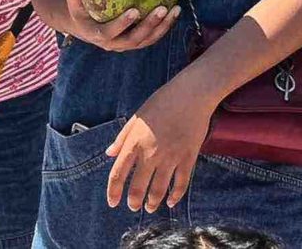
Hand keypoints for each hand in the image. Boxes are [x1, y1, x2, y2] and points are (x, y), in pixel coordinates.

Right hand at [59, 0, 177, 50]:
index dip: (122, 24)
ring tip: (175, 9)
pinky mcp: (136, 42)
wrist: (87, 28)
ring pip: (147, 40)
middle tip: (161, 9)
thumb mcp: (74, 3)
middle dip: (149, 25)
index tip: (135, 11)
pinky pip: (153, 37)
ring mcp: (126, 45)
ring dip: (162, 26)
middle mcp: (113, 44)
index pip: (110, 33)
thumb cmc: (81, 12)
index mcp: (97, 35)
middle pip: (134, 39)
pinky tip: (174, 12)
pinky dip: (165, 27)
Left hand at [106, 83, 212, 211]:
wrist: (191, 94)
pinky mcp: (188, 158)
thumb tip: (109, 154)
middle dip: (133, 201)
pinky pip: (181, 183)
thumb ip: (122, 137)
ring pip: (159, 189)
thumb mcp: (136, 117)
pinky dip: (176, 196)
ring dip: (152, 202)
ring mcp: (171, 157)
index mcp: (135, 143)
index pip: (118, 174)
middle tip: (133, 207)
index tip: (112, 202)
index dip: (113, 192)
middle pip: (138, 186)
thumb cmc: (162, 102)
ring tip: (149, 207)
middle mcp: (151, 153)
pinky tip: (171, 202)